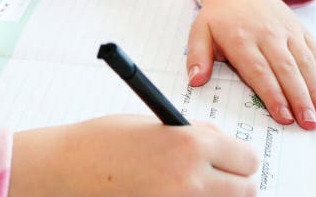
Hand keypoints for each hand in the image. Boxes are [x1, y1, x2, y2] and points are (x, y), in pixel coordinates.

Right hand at [9, 114, 258, 195]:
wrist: (67, 169)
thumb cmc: (102, 142)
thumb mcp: (153, 125)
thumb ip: (192, 135)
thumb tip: (221, 146)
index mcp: (191, 145)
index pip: (248, 159)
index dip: (239, 158)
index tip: (230, 159)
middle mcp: (193, 179)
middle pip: (246, 189)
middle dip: (233, 181)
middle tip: (214, 176)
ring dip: (216, 196)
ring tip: (187, 185)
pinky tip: (172, 193)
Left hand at [187, 0, 315, 129]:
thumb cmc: (219, 16)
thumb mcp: (199, 31)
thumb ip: (197, 56)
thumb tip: (195, 80)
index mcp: (240, 38)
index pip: (258, 70)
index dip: (272, 94)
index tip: (283, 116)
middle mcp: (267, 35)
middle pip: (286, 70)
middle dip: (299, 99)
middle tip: (308, 123)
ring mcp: (287, 32)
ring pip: (305, 63)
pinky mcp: (300, 30)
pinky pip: (314, 53)